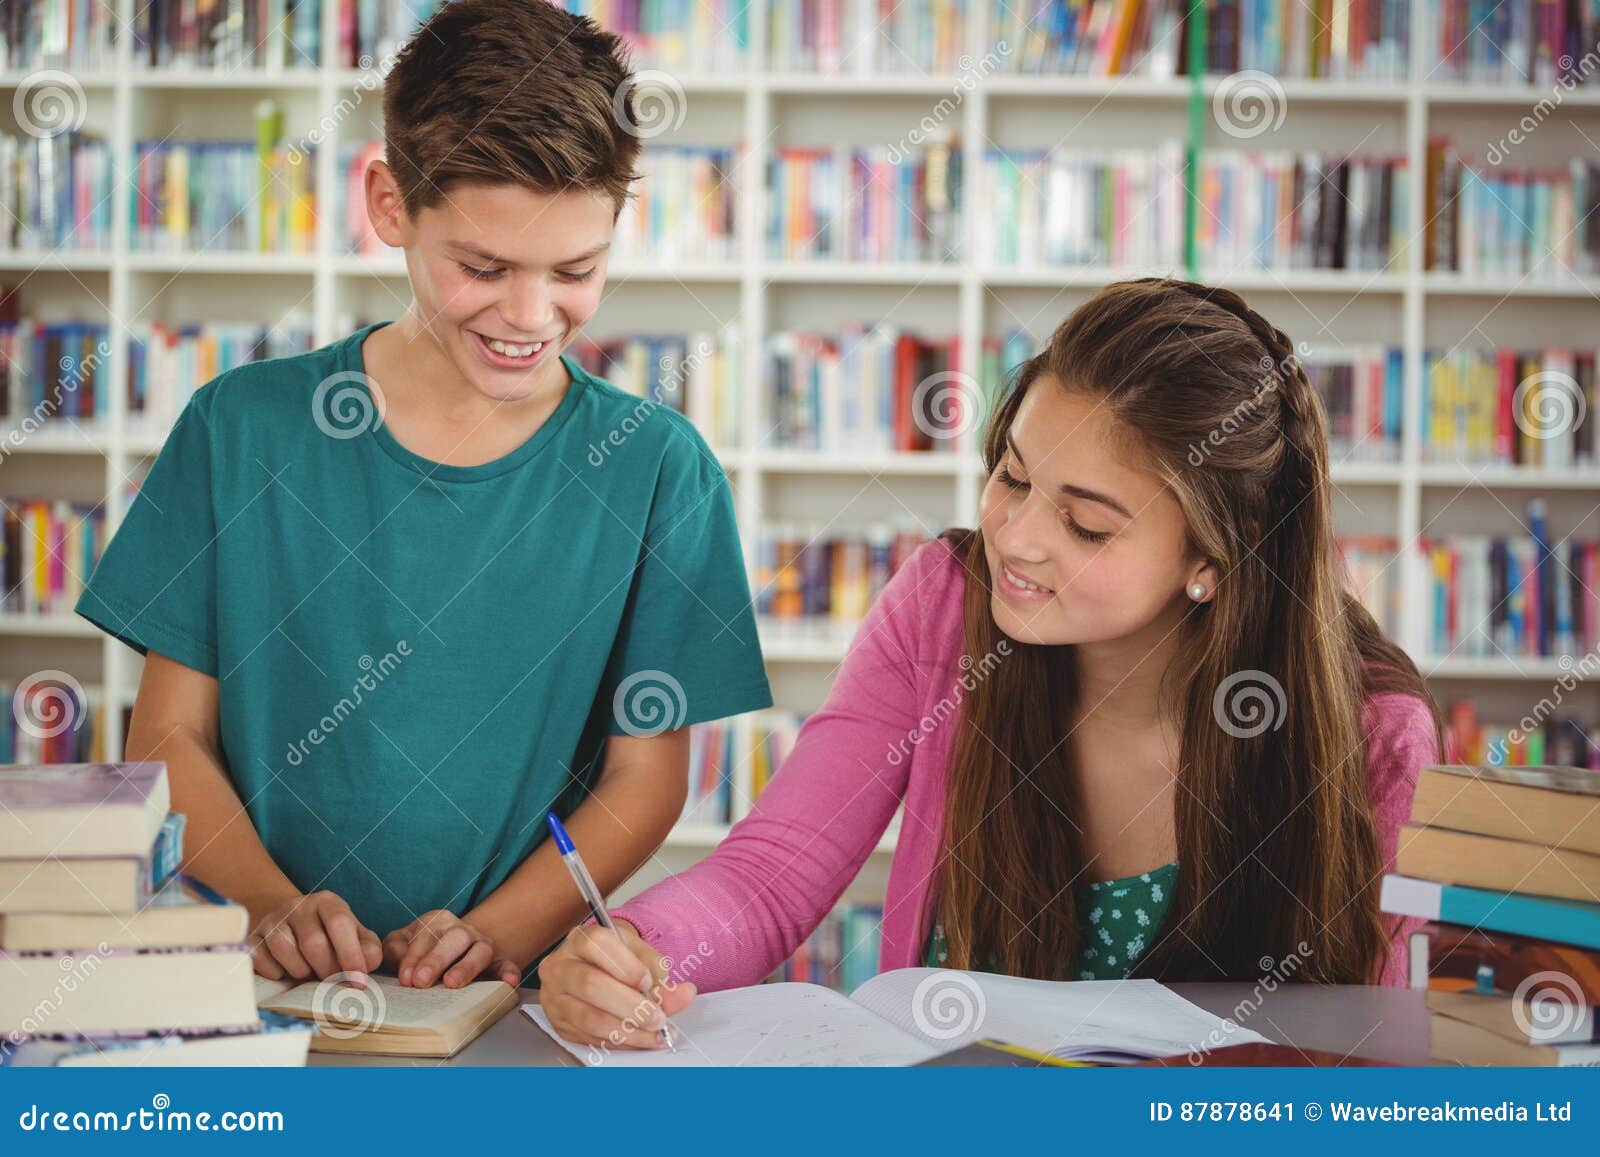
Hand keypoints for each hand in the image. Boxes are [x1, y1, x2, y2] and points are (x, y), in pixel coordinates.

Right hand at [249, 890, 382, 982]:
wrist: (291, 927)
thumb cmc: (330, 938)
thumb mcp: (355, 937)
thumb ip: (368, 950)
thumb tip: (365, 968)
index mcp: (327, 902)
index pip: (339, 923)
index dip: (350, 955)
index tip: (358, 982)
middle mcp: (298, 906)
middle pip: (312, 942)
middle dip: (326, 970)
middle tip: (331, 981)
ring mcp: (272, 920)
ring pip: (284, 949)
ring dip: (300, 972)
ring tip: (308, 974)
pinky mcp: (252, 937)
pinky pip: (259, 958)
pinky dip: (274, 972)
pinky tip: (284, 973)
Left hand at [383, 909, 519, 988]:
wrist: (454, 952)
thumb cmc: (421, 951)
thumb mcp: (403, 942)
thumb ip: (394, 947)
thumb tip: (397, 957)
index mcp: (437, 921)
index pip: (426, 935)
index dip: (414, 957)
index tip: (405, 979)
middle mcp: (462, 930)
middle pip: (455, 938)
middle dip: (437, 959)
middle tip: (421, 981)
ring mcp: (482, 944)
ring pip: (481, 950)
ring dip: (466, 967)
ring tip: (452, 983)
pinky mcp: (497, 961)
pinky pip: (506, 964)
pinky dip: (508, 972)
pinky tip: (508, 982)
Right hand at [536, 919, 696, 1048]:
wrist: (594, 968)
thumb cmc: (615, 957)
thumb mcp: (638, 953)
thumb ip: (659, 971)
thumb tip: (683, 994)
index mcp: (580, 939)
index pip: (598, 945)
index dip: (627, 967)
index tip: (649, 982)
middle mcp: (561, 966)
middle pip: (591, 985)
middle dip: (631, 1006)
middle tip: (658, 1017)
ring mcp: (555, 997)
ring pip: (589, 1018)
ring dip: (628, 1030)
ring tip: (655, 1032)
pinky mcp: (560, 1023)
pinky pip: (590, 1038)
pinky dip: (620, 1042)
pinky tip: (641, 1039)